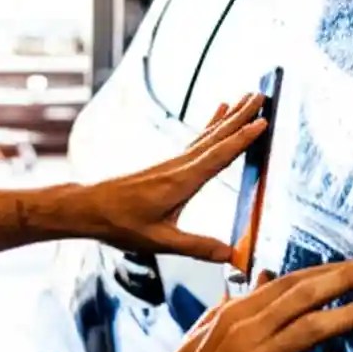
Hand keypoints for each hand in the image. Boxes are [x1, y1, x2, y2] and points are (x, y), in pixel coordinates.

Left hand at [74, 94, 266, 261]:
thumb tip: (231, 255)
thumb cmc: (120, 224)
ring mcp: (173, 162)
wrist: (88, 208)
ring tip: (247, 98)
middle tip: (262, 96)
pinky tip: (217, 115)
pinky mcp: (168, 164)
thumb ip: (198, 247)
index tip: (263, 121)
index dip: (243, 139)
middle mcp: (180, 166)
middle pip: (217, 136)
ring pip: (208, 134)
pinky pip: (198, 139)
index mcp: (181, 181)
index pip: (219, 156)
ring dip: (230, 116)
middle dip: (241, 116)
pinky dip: (211, 125)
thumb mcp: (161, 241)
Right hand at [141, 258, 352, 351]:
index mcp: (235, 312)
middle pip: (303, 293)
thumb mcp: (206, 332)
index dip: (323, 270)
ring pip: (313, 326)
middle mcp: (247, 329)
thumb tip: (260, 276)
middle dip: (343, 277)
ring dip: (351, 313)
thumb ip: (236, 304)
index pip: (287, 281)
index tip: (350, 264)